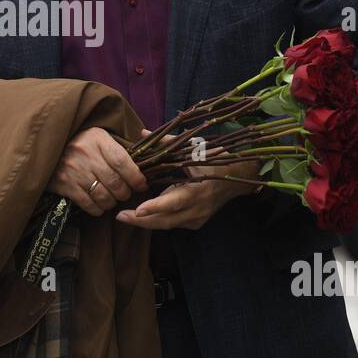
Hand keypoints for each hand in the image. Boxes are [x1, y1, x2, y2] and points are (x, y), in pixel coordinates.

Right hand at [48, 126, 147, 216]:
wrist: (46, 147)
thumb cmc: (79, 143)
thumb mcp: (98, 137)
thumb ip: (118, 148)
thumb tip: (144, 163)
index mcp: (98, 139)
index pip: (123, 162)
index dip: (136, 177)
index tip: (141, 184)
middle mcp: (86, 154)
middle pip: (115, 182)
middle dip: (125, 192)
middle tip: (125, 193)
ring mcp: (74, 170)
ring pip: (103, 196)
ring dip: (112, 202)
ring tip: (112, 199)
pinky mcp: (64, 184)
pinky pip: (88, 203)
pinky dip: (97, 209)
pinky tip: (99, 205)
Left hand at [116, 129, 259, 230]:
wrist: (238, 178)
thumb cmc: (215, 159)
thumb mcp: (195, 148)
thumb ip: (167, 142)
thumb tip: (142, 132)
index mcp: (198, 189)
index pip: (174, 201)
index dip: (156, 207)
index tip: (137, 210)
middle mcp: (198, 207)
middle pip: (166, 220)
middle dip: (141, 221)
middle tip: (119, 216)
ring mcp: (197, 218)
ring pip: (168, 225)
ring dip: (146, 223)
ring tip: (124, 217)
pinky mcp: (195, 223)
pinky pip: (173, 224)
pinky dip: (157, 221)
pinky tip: (141, 217)